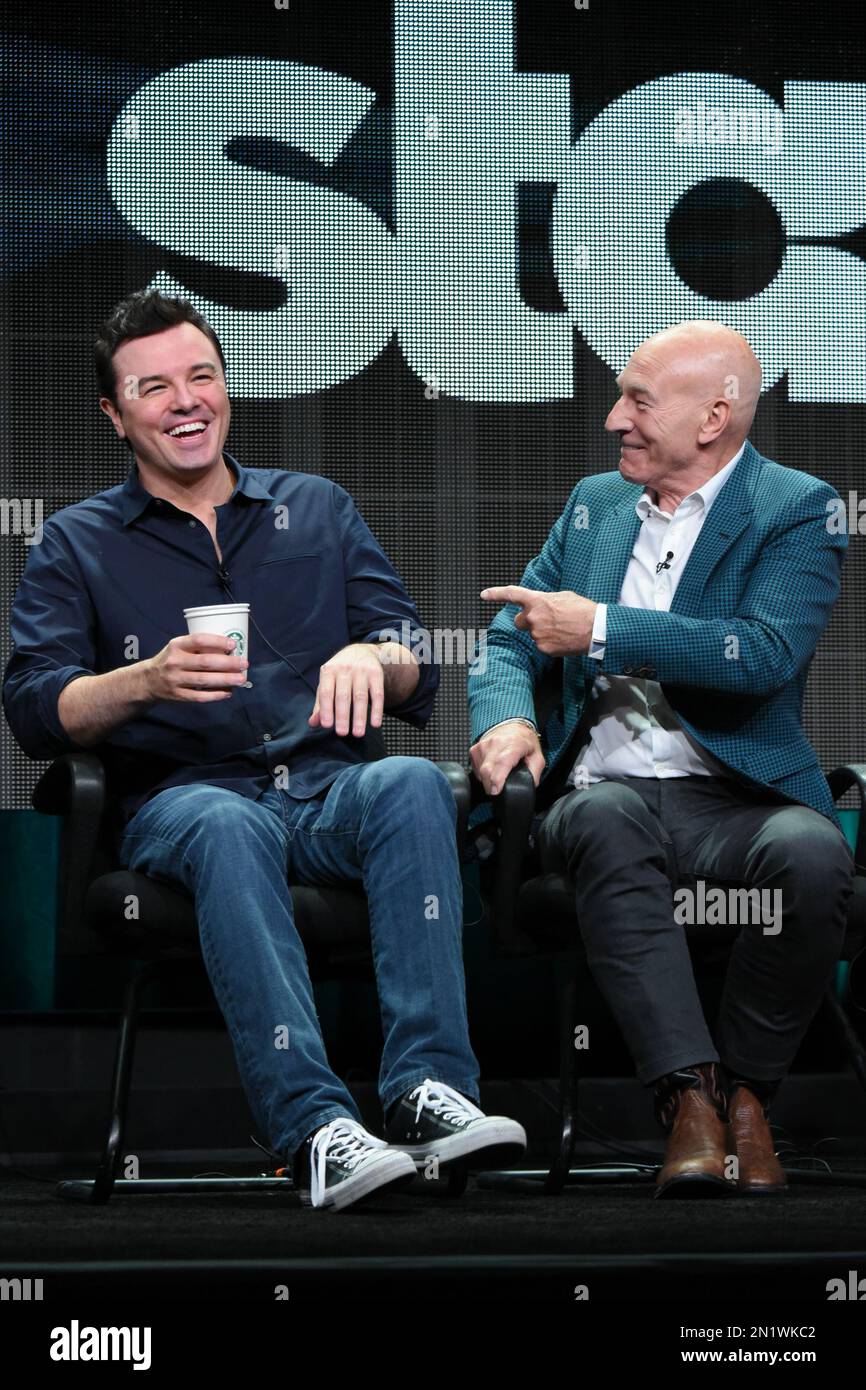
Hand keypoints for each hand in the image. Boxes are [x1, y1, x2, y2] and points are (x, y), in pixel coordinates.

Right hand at [142, 633, 247, 702]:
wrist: (148, 681)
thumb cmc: (170, 661)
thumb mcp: (177, 648)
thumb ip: (196, 647)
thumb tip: (228, 650)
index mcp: (176, 646)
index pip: (198, 640)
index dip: (217, 641)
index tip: (233, 645)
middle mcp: (175, 662)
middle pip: (205, 662)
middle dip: (228, 663)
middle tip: (244, 663)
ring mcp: (176, 680)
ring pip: (205, 680)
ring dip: (226, 680)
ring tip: (241, 679)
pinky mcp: (178, 695)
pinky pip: (200, 696)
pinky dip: (216, 695)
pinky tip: (228, 692)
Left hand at [309, 643, 383, 736]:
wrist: (361, 652)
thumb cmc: (340, 673)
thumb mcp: (327, 683)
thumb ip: (321, 703)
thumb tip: (313, 723)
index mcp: (328, 671)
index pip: (326, 692)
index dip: (326, 709)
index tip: (327, 725)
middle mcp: (344, 669)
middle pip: (343, 695)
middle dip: (342, 716)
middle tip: (342, 733)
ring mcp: (361, 671)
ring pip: (360, 696)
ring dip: (360, 716)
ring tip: (358, 733)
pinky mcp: (376, 674)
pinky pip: (378, 694)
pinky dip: (377, 710)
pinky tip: (375, 724)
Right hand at [470, 720, 545, 796]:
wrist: (513, 726)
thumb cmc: (525, 742)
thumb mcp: (538, 757)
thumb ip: (534, 774)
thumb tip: (526, 788)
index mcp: (514, 744)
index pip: (502, 762)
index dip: (497, 779)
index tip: (496, 791)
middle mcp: (496, 743)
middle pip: (487, 770)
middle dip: (491, 786)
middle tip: (498, 791)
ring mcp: (483, 745)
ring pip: (480, 771)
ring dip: (487, 780)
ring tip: (498, 777)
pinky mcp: (475, 749)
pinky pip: (476, 768)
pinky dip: (482, 774)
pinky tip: (492, 770)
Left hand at [481, 585, 596, 655]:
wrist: (596, 628)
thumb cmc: (582, 610)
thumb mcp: (562, 597)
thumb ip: (544, 601)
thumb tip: (539, 606)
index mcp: (537, 600)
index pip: (511, 594)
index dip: (495, 593)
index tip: (484, 594)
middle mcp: (533, 617)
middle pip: (518, 621)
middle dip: (527, 621)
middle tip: (545, 620)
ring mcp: (537, 634)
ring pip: (532, 634)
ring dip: (542, 632)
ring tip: (562, 628)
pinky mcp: (543, 648)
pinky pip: (541, 645)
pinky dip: (550, 643)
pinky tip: (563, 638)